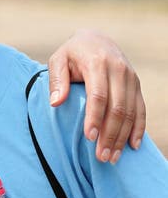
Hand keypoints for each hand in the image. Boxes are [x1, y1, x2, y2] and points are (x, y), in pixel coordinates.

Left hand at [47, 29, 144, 162]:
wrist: (97, 39)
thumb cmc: (72, 53)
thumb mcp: (58, 60)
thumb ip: (56, 80)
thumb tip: (56, 103)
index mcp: (97, 63)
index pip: (98, 95)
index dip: (95, 118)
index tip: (89, 138)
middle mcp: (118, 70)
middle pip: (118, 108)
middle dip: (110, 134)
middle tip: (102, 157)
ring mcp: (130, 78)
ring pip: (131, 112)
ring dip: (123, 137)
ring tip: (112, 157)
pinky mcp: (136, 85)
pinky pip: (141, 109)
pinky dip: (138, 128)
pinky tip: (133, 146)